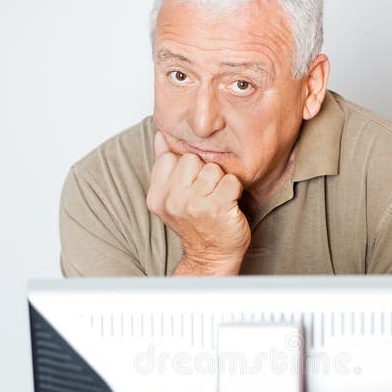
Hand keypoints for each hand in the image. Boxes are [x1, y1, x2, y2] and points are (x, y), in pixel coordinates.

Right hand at [146, 131, 250, 274]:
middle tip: (205, 195)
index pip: (170, 158)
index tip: (190, 188)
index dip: (185, 169)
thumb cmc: (195, 225)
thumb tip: (160, 136)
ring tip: (216, 200)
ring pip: (212, 169)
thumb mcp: (172, 197)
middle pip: (192, 160)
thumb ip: (164, 166)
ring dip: (220, 182)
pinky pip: (230, 180)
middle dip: (203, 173)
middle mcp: (173, 201)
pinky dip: (234, 190)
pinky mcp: (218, 207)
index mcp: (158, 197)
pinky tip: (228, 204)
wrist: (212, 256)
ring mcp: (195, 205)